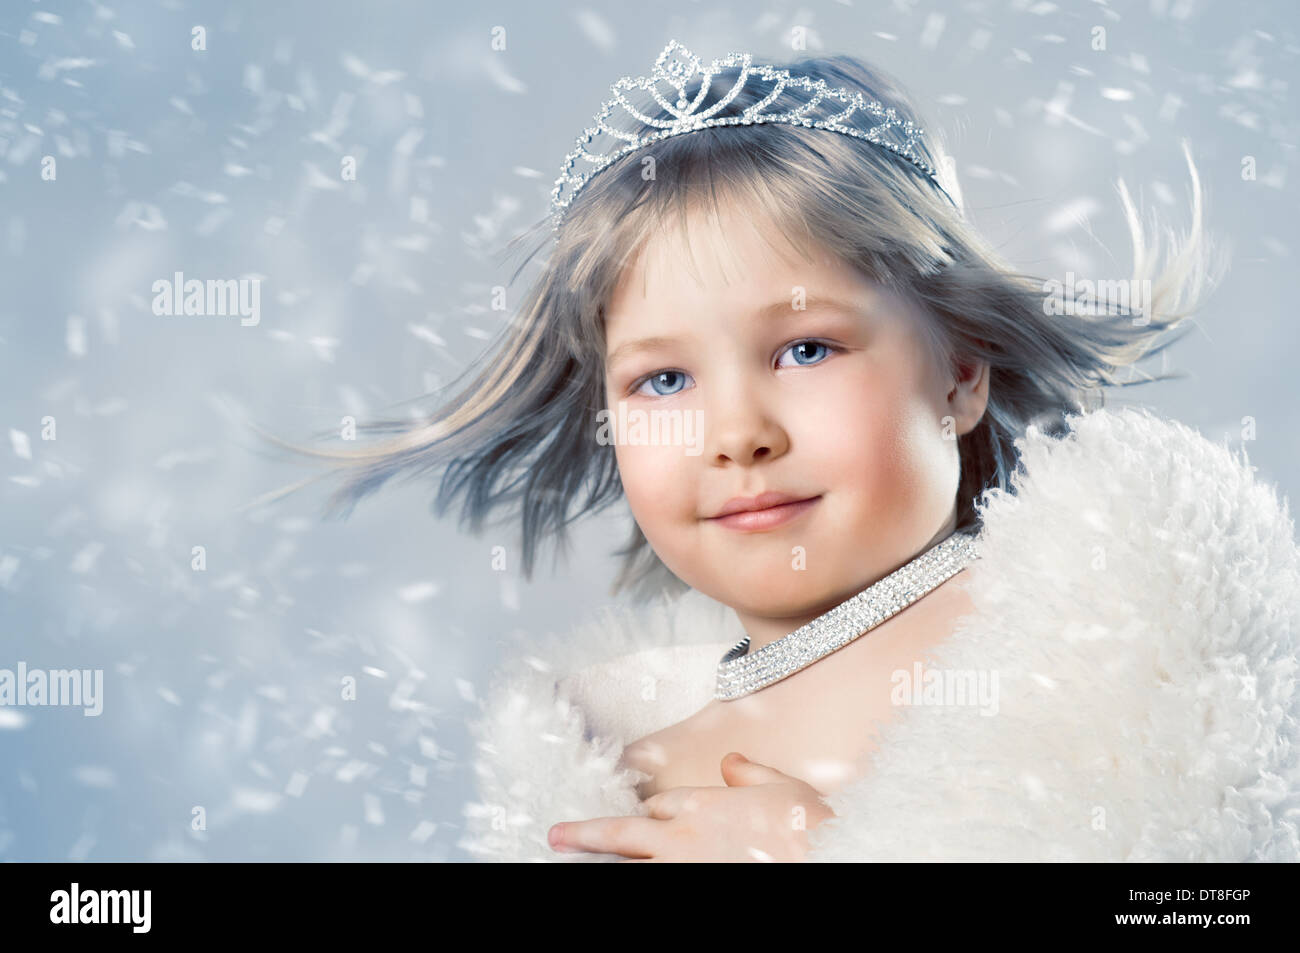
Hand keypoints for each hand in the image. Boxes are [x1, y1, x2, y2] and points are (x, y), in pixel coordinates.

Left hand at [547, 752, 835, 861]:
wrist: (828, 858)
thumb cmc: (810, 827)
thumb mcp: (784, 787)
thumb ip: (750, 773)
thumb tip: (730, 762)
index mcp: (704, 804)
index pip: (661, 807)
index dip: (656, 814)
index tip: (654, 820)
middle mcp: (685, 838)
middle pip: (622, 835)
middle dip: (586, 835)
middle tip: (555, 837)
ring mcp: (684, 869)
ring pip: (631, 866)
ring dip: (604, 864)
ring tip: (570, 859)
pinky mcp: (692, 889)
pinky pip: (651, 883)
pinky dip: (635, 875)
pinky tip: (619, 875)